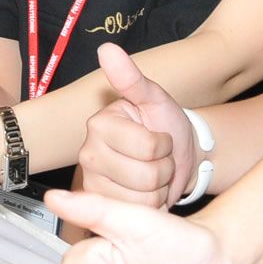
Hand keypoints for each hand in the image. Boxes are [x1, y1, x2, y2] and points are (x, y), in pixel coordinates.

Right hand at [78, 45, 198, 207]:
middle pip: (146, 176)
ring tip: (153, 175)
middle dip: (163, 169)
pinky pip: (137, 215)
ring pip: (143, 199)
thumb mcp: (155, 100)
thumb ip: (131, 78)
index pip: (148, 148)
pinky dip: (151, 206)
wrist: (173, 157)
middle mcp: (88, 153)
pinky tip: (145, 193)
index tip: (158, 138)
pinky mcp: (101, 207)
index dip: (164, 145)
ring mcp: (92, 184)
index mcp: (100, 124)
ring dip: (158, 189)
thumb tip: (107, 48)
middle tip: (157, 159)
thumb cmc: (164, 125)